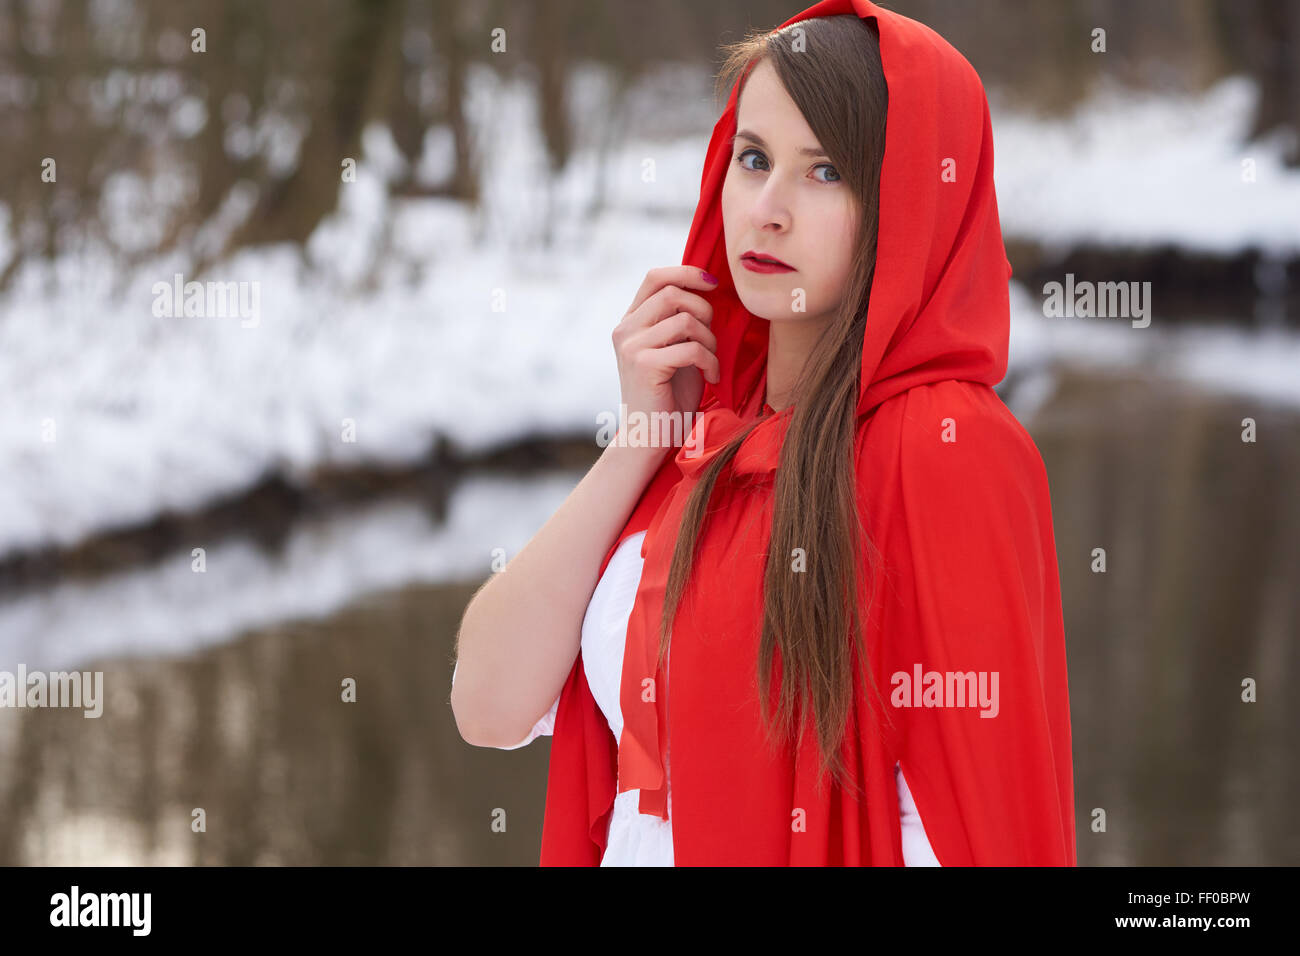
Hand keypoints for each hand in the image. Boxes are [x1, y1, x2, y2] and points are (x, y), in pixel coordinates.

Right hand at [611, 266, 720, 450]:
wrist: (650, 437)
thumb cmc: (669, 395)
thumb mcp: (675, 348)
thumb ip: (680, 320)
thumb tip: (706, 287)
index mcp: (630, 321)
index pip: (655, 277)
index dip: (687, 272)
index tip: (713, 284)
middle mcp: (625, 330)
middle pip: (672, 293)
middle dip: (704, 310)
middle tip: (712, 338)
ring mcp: (631, 347)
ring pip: (684, 320)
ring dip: (709, 340)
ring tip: (710, 362)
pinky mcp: (644, 365)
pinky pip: (691, 348)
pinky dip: (710, 362)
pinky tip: (711, 378)